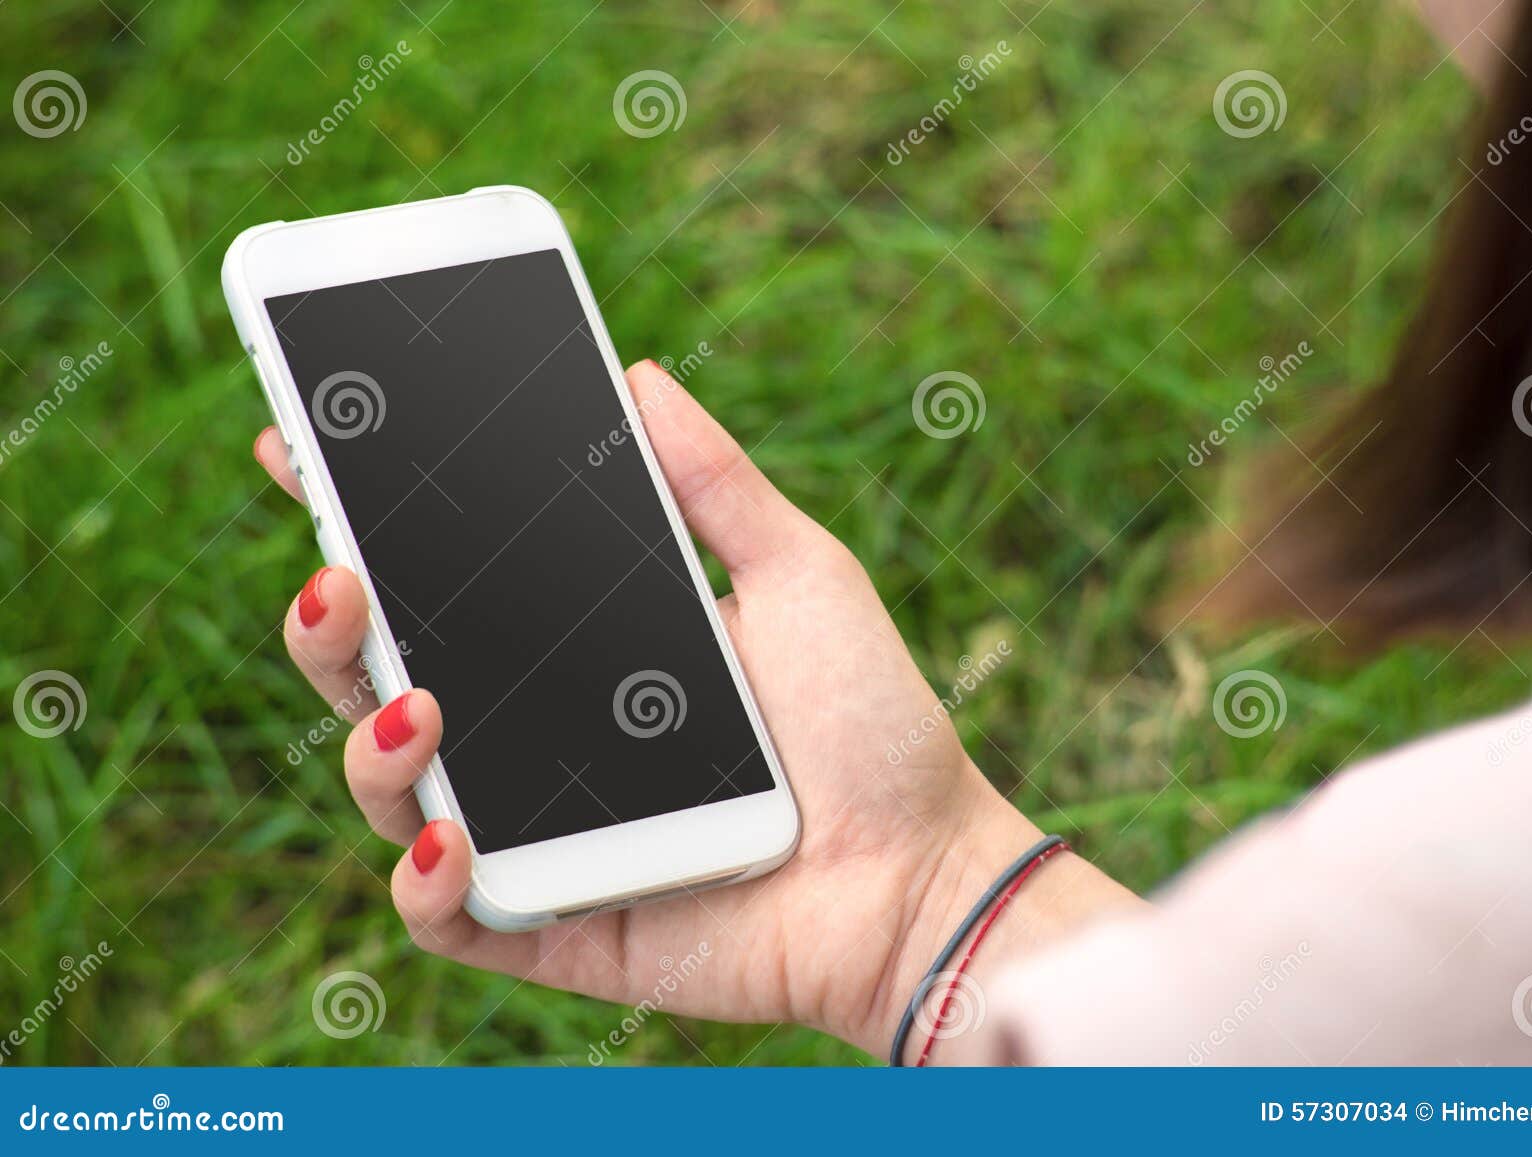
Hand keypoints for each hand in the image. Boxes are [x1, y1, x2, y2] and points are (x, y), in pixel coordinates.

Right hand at [255, 360, 1134, 1058]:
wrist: (921, 873)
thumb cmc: (871, 723)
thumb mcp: (800, 576)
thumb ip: (716, 483)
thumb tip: (638, 373)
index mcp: (581, 645)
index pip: (446, 578)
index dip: (361, 517)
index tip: (299, 445)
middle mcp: (540, 734)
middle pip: (386, 676)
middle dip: (332, 627)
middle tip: (339, 575)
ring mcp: (537, 832)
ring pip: (394, 792)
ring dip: (368, 744)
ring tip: (413, 702)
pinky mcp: (553, 926)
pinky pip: (446, 915)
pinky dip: (425, 881)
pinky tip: (451, 837)